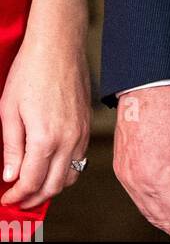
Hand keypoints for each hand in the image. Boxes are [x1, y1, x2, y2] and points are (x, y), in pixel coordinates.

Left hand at [0, 22, 90, 209]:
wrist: (59, 44)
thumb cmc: (32, 71)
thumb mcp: (9, 110)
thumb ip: (11, 147)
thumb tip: (10, 175)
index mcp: (45, 138)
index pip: (31, 182)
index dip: (16, 196)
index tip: (6, 198)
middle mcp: (68, 139)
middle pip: (54, 186)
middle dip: (34, 199)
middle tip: (18, 199)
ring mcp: (81, 132)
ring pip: (70, 176)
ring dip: (52, 187)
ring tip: (34, 186)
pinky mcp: (87, 123)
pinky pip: (80, 158)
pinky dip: (65, 170)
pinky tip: (51, 164)